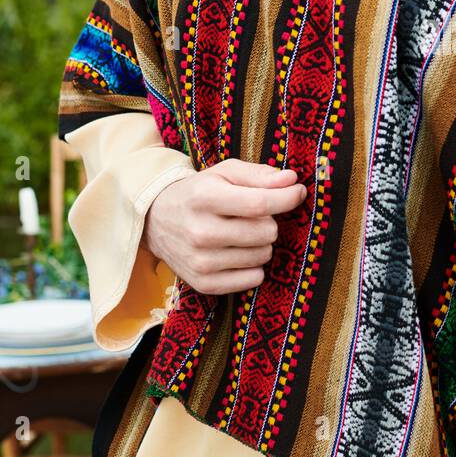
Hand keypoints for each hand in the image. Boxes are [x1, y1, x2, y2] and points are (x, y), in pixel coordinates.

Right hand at [142, 158, 306, 294]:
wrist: (157, 220)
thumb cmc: (200, 192)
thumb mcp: (224, 173)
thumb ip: (259, 174)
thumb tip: (292, 180)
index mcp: (204, 198)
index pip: (259, 203)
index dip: (287, 198)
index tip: (298, 192)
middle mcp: (199, 231)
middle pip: (265, 233)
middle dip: (269, 223)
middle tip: (254, 217)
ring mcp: (200, 261)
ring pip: (262, 256)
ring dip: (261, 245)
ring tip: (242, 234)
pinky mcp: (203, 283)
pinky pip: (254, 279)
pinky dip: (253, 266)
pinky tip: (237, 253)